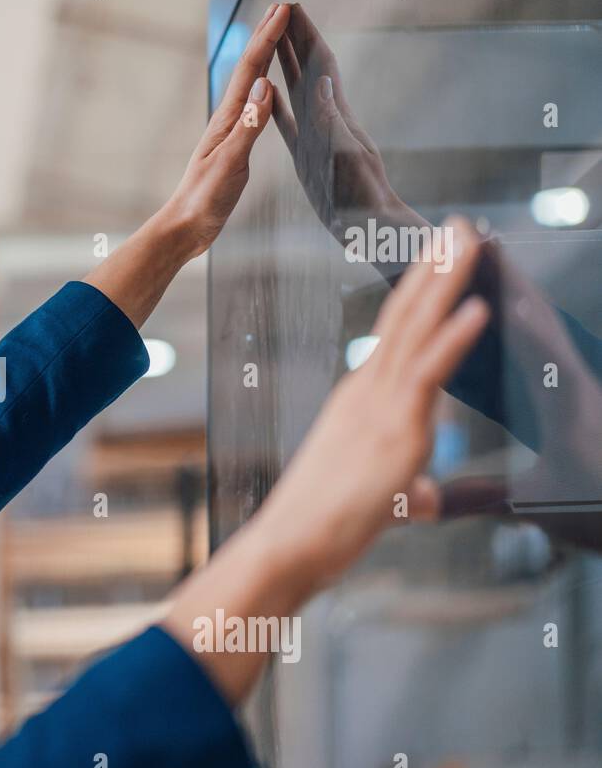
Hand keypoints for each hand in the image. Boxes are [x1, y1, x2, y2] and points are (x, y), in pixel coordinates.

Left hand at [158, 2, 289, 259]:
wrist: (186, 227)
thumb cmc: (205, 200)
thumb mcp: (231, 163)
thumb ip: (249, 126)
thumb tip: (266, 85)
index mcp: (228, 121)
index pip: (251, 70)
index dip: (268, 37)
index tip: (284, 8)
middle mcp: (227, 120)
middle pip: (249, 70)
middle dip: (265, 36)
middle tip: (281, 7)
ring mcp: (229, 132)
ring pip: (250, 85)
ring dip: (263, 57)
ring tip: (274, 36)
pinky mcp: (233, 147)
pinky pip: (252, 107)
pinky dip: (262, 89)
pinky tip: (265, 90)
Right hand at [250, 217, 491, 588]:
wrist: (290, 543)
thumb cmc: (322, 526)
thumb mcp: (376, 499)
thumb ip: (406, 490)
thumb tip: (423, 500)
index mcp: (360, 399)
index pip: (396, 332)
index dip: (421, 290)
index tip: (441, 255)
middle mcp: (367, 391)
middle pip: (405, 314)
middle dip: (434, 266)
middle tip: (458, 224)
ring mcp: (379, 406)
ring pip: (417, 329)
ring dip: (446, 280)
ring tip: (468, 239)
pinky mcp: (395, 430)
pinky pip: (428, 373)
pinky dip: (454, 337)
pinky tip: (477, 306)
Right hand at [271, 4, 422, 258]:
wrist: (373, 227)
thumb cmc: (362, 200)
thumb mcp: (346, 158)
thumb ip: (332, 121)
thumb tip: (321, 82)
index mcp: (334, 119)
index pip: (320, 66)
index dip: (307, 36)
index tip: (292, 8)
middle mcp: (327, 122)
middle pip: (310, 70)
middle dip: (296, 39)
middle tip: (280, 11)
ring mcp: (319, 138)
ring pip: (300, 92)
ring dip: (288, 65)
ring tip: (275, 42)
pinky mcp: (311, 156)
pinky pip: (291, 123)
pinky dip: (281, 105)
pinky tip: (273, 98)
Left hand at [437, 245, 601, 549]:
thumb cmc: (590, 514)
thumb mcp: (518, 500)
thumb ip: (476, 493)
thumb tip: (437, 498)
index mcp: (538, 404)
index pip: (486, 354)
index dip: (456, 316)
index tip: (426, 281)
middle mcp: (558, 391)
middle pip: (513, 326)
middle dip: (484, 281)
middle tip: (454, 234)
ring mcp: (577, 399)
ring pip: (536, 334)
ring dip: (511, 291)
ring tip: (482, 251)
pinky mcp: (587, 418)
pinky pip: (558, 370)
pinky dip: (537, 340)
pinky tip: (517, 311)